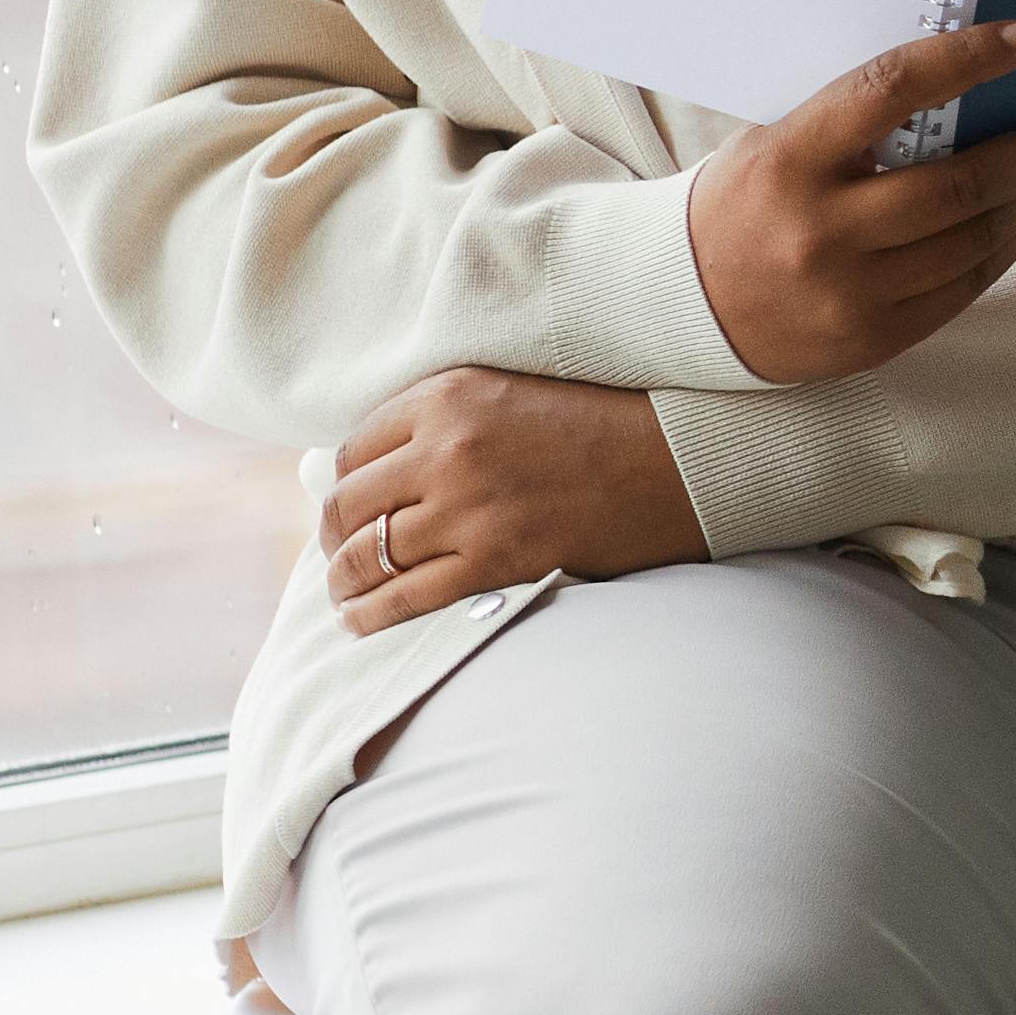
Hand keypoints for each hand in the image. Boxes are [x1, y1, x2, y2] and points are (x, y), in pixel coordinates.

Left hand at [324, 368, 708, 631]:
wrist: (681, 461)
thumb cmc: (603, 427)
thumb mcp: (512, 396)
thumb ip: (444, 420)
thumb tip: (368, 470)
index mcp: (449, 394)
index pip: (353, 447)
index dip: (343, 482)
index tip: (351, 504)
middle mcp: (449, 447)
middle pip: (349, 503)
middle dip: (335, 535)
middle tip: (338, 552)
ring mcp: (471, 507)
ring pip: (367, 553)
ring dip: (343, 579)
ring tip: (342, 592)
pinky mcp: (497, 559)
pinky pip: (406, 596)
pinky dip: (371, 614)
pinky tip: (359, 619)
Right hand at [690, 24, 1015, 381]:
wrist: (683, 305)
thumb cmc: (746, 203)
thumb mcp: (779, 143)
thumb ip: (858, 120)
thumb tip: (968, 85)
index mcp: (789, 160)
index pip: (890, 90)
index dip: (967, 59)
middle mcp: (820, 229)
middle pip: (957, 184)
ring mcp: (848, 291)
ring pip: (971, 240)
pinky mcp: (873, 338)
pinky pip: (964, 288)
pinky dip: (1006, 247)